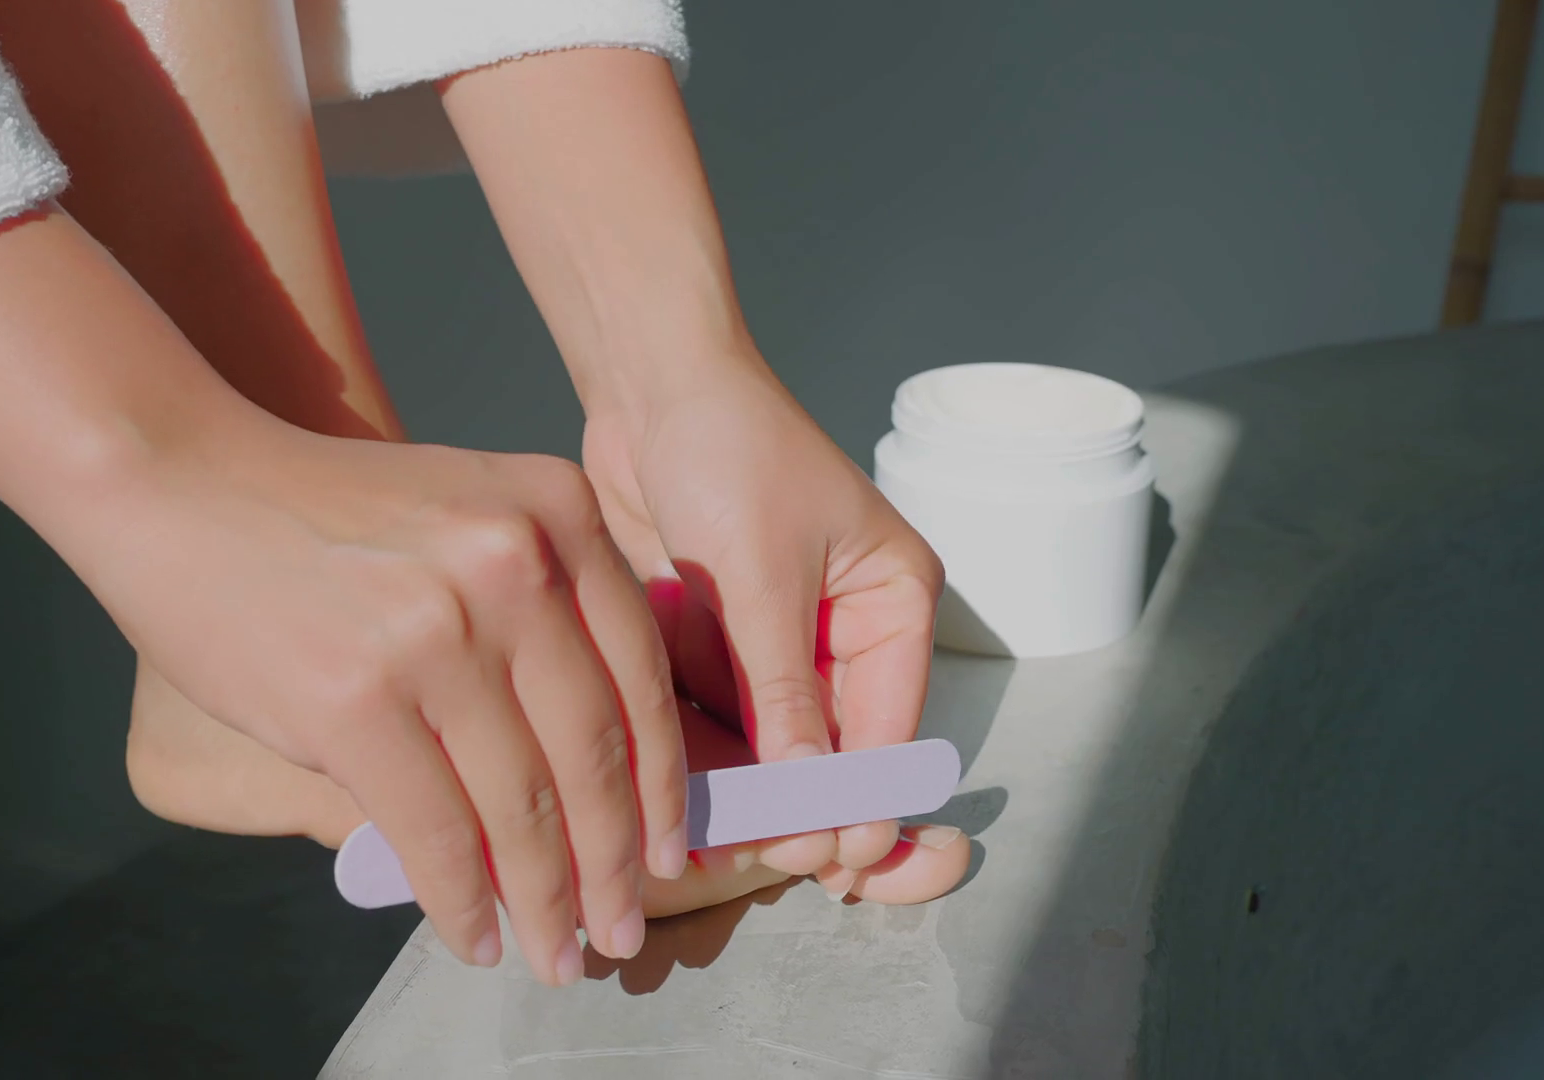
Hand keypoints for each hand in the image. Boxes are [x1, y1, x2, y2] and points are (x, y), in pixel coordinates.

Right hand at [72, 414, 686, 983]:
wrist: (181, 482)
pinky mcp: (356, 698)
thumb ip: (537, 618)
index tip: (670, 854)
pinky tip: (474, 937)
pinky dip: (462, 902)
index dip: (663, 786)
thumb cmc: (320, 515)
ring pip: (522, 805)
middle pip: (593, 750)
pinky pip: (437, 832)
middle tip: (618, 931)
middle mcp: (515, 564)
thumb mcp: (467, 521)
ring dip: (546, 900)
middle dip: (614, 864)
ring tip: (556, 954)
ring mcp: (437, 631)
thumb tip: (589, 786)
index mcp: (559, 510)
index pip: (638, 676)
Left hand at [581, 350, 943, 874]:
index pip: (888, 728)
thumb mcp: (763, 572)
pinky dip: (706, 755)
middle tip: (761, 856)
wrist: (649, 380)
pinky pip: (723, 716)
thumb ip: (787, 690)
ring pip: (777, 743)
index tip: (824, 860)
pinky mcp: (724, 637)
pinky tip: (680, 795)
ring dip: (749, 790)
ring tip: (714, 840)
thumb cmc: (726, 446)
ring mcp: (782, 635)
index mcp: (893, 601)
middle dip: (800, 803)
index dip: (856, 799)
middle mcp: (848, 626)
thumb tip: (814, 795)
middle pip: (835, 746)